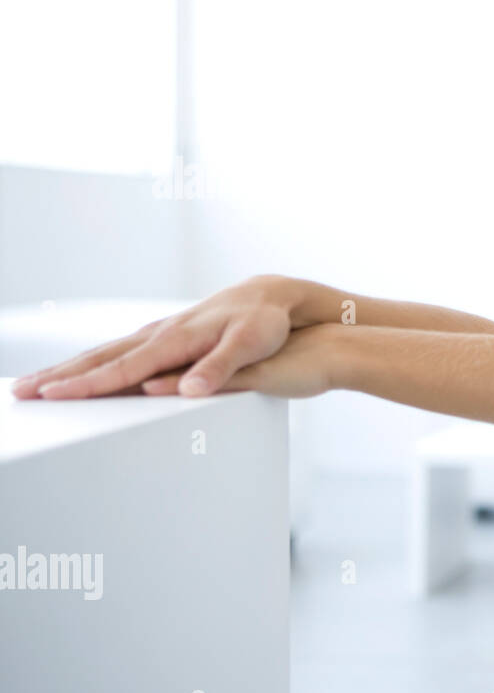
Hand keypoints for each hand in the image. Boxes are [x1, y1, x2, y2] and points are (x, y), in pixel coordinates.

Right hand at [10, 274, 304, 400]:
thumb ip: (220, 367)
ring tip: (34, 385)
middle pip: (101, 358)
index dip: (90, 384)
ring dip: (68, 369)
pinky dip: (92, 363)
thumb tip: (189, 390)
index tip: (55, 395)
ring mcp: (158, 334)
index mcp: (175, 339)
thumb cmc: (261, 322)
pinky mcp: (162, 337)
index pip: (125, 367)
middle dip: (60, 376)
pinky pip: (118, 352)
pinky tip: (77, 373)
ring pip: (104, 353)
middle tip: (20, 393)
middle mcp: (159, 334)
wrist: (270, 297)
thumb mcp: (250, 344)